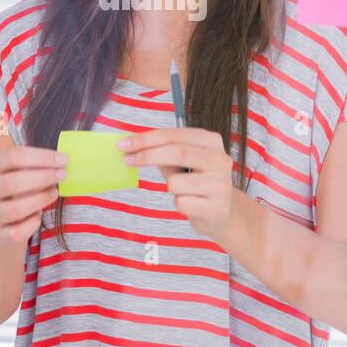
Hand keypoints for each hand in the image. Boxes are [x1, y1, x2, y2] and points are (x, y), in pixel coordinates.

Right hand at [0, 145, 68, 245]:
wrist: (0, 219)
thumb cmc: (19, 189)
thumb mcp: (23, 171)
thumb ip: (37, 165)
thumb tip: (60, 161)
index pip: (13, 157)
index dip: (41, 157)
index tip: (63, 160)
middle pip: (11, 182)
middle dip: (42, 178)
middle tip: (61, 175)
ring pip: (14, 209)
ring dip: (39, 200)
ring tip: (54, 193)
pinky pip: (17, 231)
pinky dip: (33, 223)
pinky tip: (39, 214)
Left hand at [118, 128, 235, 242]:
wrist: (221, 212)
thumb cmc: (195, 181)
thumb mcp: (182, 161)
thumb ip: (162, 151)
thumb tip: (130, 146)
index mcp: (212, 141)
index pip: (174, 135)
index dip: (147, 139)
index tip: (125, 144)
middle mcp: (221, 160)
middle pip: (177, 152)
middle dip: (147, 155)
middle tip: (126, 159)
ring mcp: (221, 185)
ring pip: (175, 183)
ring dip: (169, 186)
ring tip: (182, 190)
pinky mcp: (217, 208)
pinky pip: (181, 203)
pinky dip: (178, 204)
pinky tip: (191, 204)